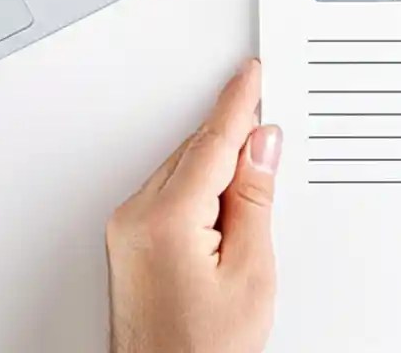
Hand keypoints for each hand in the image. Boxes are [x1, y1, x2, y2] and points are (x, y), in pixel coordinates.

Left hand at [106, 60, 282, 352]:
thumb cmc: (203, 351)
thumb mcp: (250, 272)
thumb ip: (255, 200)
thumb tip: (261, 147)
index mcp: (166, 221)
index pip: (212, 144)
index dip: (239, 104)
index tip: (252, 75)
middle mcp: (135, 219)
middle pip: (195, 153)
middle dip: (235, 139)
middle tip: (273, 129)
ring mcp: (127, 232)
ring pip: (182, 172)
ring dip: (218, 166)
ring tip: (257, 191)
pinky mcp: (129, 244)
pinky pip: (169, 193)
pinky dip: (200, 188)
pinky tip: (227, 207)